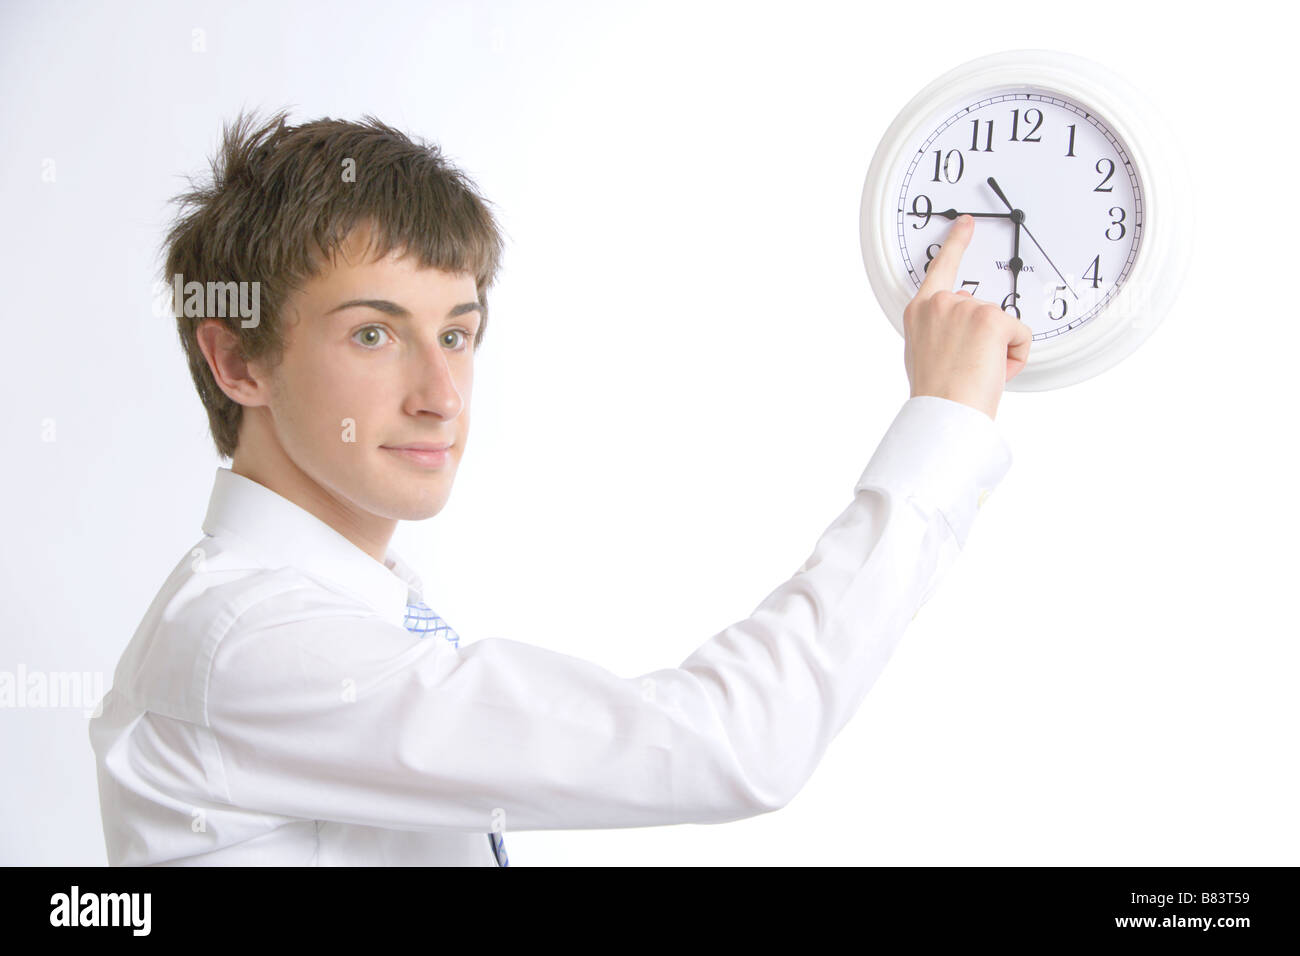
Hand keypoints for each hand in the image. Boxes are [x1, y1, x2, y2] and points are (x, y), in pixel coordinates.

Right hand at [901, 215, 1032, 421]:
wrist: (943, 414)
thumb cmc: (936, 395)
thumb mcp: (924, 356)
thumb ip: (941, 331)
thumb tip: (964, 327)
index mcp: (919, 312)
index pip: (940, 267)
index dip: (956, 243)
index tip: (967, 224)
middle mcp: (939, 303)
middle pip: (983, 310)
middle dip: (985, 339)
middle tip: (967, 367)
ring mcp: (966, 307)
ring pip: (1003, 326)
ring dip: (999, 353)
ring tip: (976, 374)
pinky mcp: (991, 318)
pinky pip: (1020, 336)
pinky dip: (1015, 359)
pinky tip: (994, 372)